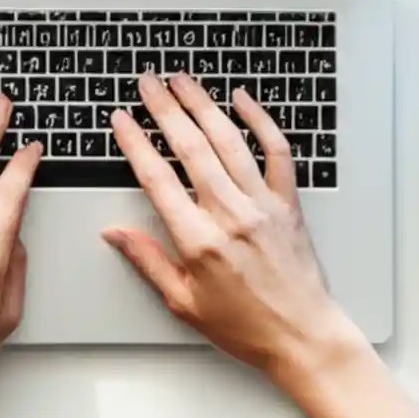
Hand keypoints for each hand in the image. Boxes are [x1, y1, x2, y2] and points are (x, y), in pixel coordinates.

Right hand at [103, 74, 365, 383]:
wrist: (303, 336)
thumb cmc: (246, 327)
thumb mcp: (183, 302)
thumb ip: (148, 261)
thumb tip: (115, 233)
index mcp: (199, 241)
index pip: (157, 178)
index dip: (135, 143)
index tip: (121, 120)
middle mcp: (231, 215)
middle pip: (191, 148)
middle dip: (165, 109)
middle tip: (147, 83)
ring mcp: (262, 204)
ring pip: (229, 141)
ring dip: (203, 105)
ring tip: (183, 81)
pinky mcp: (288, 202)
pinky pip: (276, 151)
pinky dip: (260, 121)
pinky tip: (243, 100)